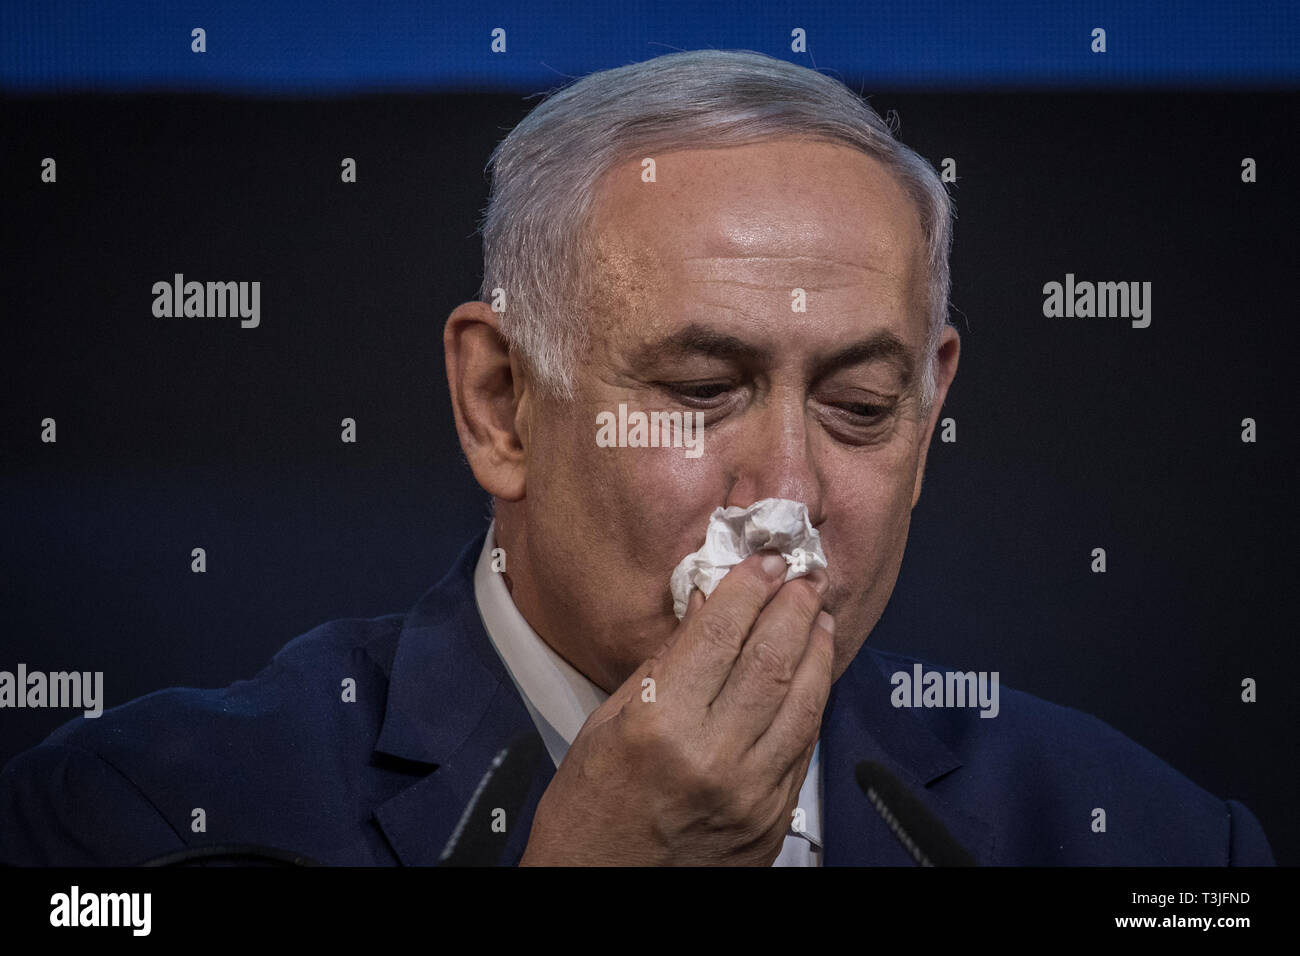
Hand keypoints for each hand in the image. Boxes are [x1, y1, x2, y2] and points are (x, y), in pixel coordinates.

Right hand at [519, 552, 833, 865]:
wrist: (599, 892)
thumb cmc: (588, 817)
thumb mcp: (605, 726)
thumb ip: (662, 665)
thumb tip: (703, 611)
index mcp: (659, 728)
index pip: (720, 634)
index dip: (748, 587)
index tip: (762, 561)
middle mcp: (711, 760)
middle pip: (772, 659)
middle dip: (792, 606)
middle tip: (800, 576)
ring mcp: (750, 794)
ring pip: (803, 700)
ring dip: (816, 648)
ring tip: (817, 614)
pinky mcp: (771, 819)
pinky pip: (803, 745)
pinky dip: (813, 699)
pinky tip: (812, 672)